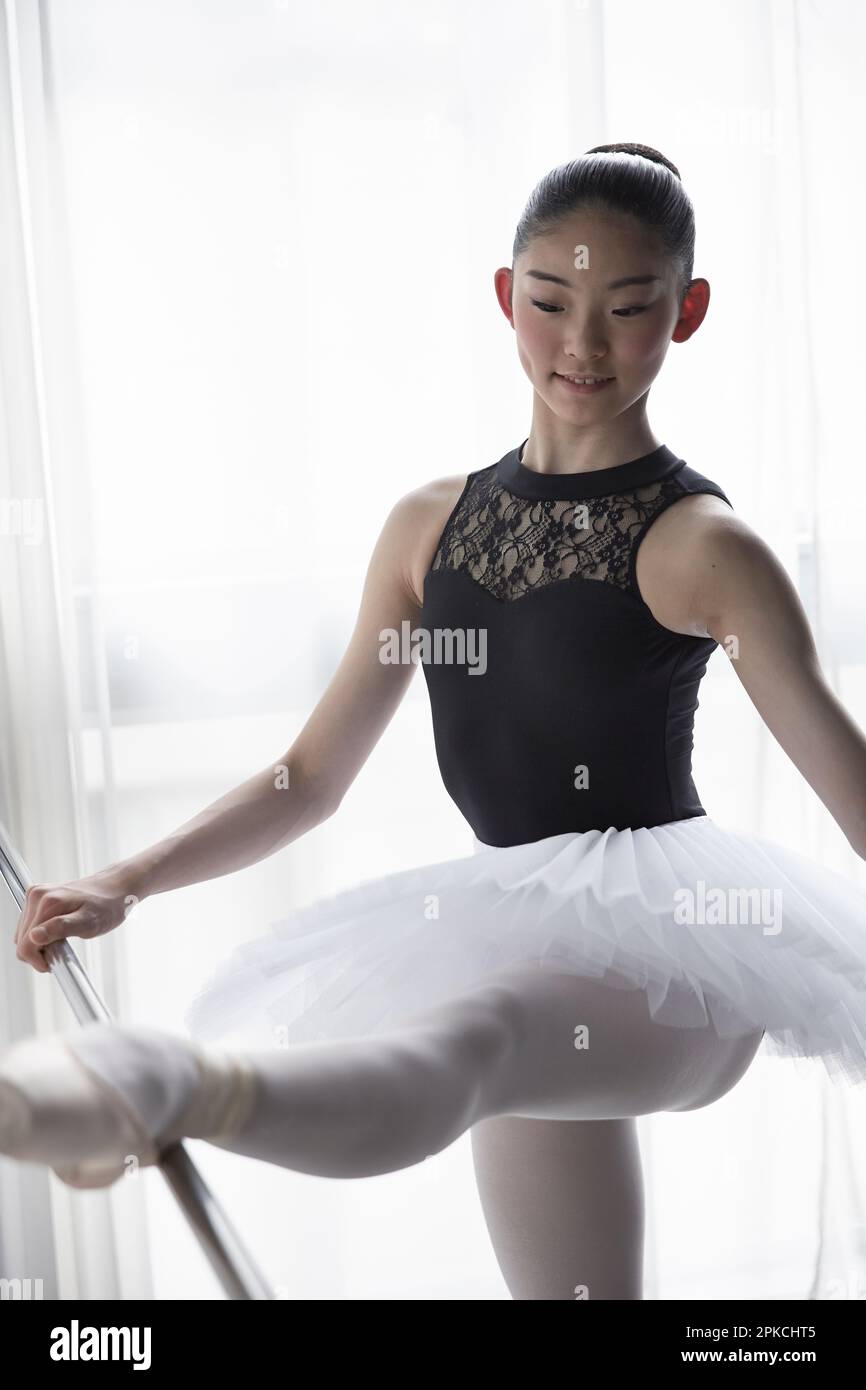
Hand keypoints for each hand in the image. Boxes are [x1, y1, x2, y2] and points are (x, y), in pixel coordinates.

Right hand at [14, 872, 142, 973]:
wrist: (115, 888)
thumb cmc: (107, 906)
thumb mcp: (89, 922)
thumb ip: (61, 929)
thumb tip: (34, 937)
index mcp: (46, 902)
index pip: (25, 945)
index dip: (40, 960)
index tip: (57, 960)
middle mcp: (36, 895)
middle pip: (22, 941)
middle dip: (40, 951)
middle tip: (64, 947)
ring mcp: (36, 895)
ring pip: (24, 935)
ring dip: (40, 944)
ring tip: (63, 939)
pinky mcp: (38, 898)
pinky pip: (30, 926)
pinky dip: (41, 935)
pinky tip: (58, 932)